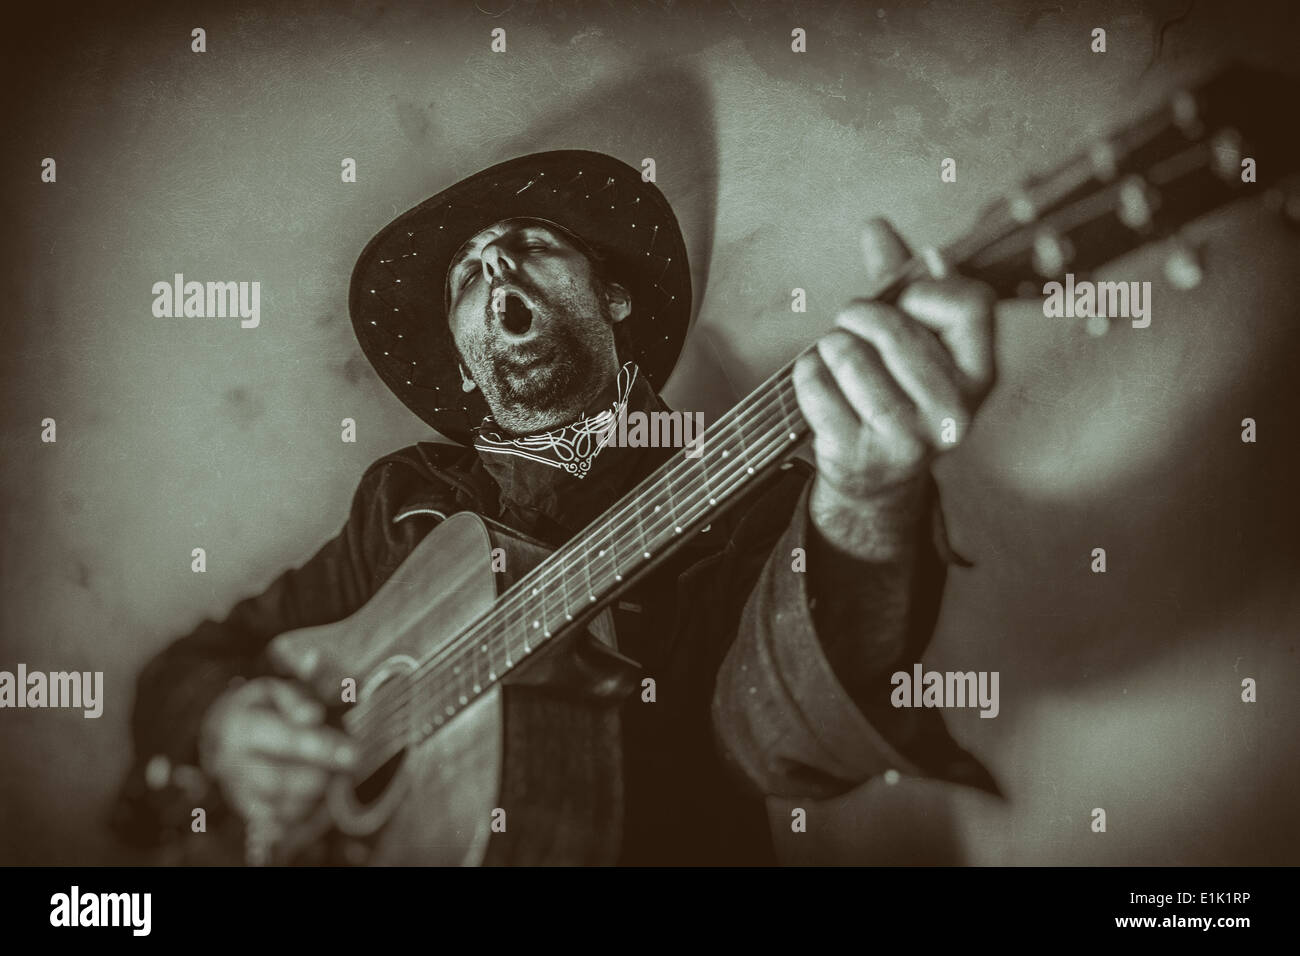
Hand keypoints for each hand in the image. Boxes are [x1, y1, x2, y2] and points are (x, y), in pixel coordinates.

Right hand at [198, 676, 356, 833]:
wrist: (224, 731)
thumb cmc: (261, 707)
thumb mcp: (275, 690)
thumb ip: (296, 700)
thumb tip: (313, 715)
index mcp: (242, 727)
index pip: (286, 740)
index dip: (323, 748)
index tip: (355, 754)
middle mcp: (232, 764)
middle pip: (284, 783)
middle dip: (322, 775)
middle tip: (346, 762)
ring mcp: (237, 792)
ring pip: (284, 808)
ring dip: (317, 796)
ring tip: (331, 774)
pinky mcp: (247, 812)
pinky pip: (282, 825)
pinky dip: (307, 814)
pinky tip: (318, 796)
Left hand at [792, 219, 995, 559]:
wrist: (877, 475)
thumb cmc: (897, 391)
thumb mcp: (912, 336)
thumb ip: (898, 280)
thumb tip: (876, 226)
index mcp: (981, 373)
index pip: (967, 303)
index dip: (925, 290)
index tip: (906, 302)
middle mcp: (953, 411)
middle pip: (896, 327)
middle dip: (860, 313)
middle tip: (850, 321)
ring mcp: (908, 438)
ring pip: (852, 356)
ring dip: (831, 345)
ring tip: (837, 355)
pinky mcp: (859, 453)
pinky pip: (817, 386)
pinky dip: (807, 372)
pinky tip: (819, 379)